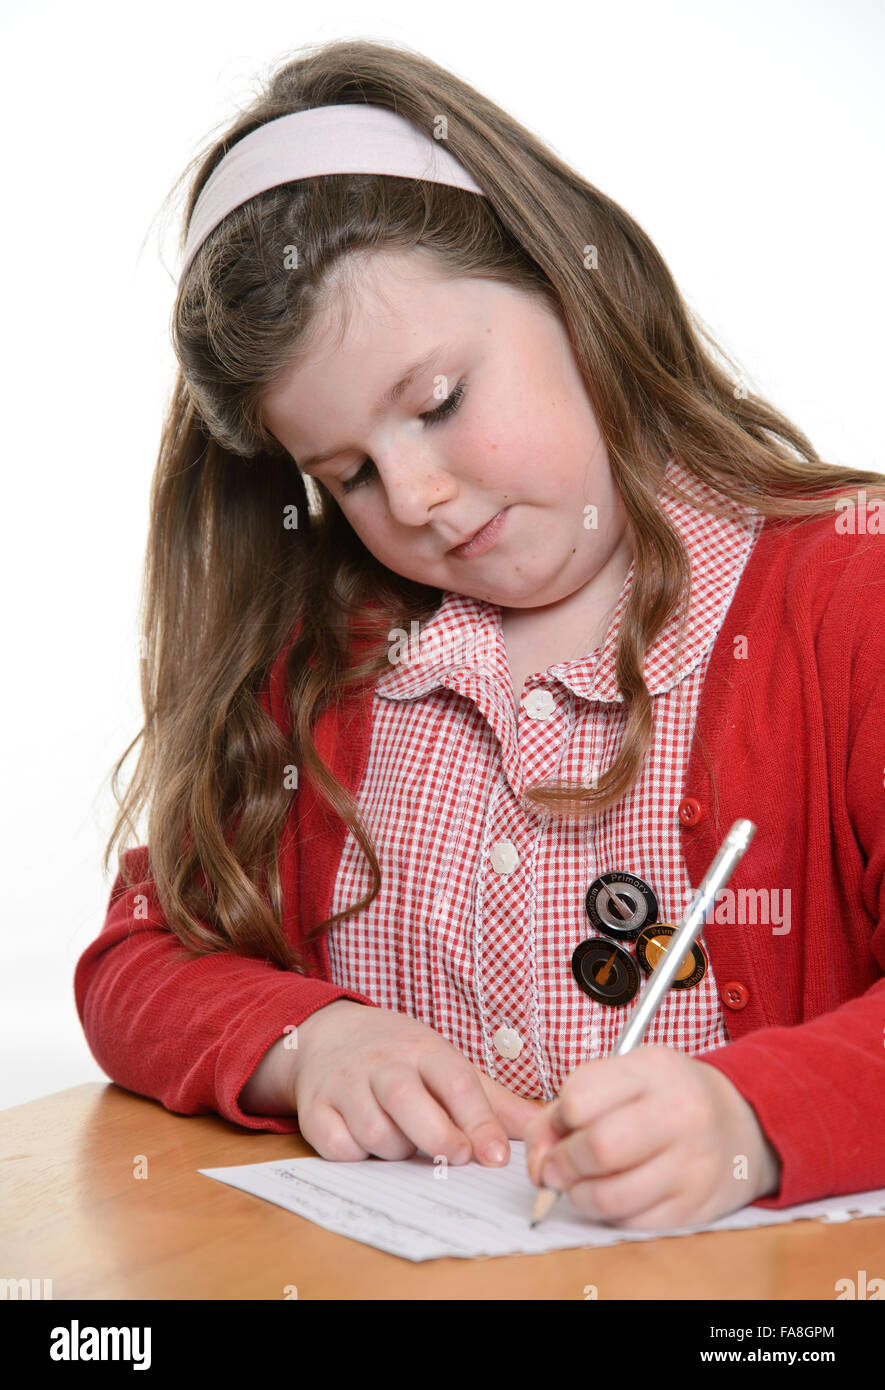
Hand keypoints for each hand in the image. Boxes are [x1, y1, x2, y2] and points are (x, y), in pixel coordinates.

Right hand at [285, 1000, 541, 1166]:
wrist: (328, 1035)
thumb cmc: (400, 1058)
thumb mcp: (446, 1065)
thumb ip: (492, 1102)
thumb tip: (542, 1129)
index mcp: (423, 1050)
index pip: (456, 1082)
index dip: (479, 1122)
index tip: (497, 1157)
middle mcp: (382, 1063)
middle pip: (407, 1099)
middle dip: (437, 1136)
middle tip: (457, 1158)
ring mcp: (345, 1084)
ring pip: (373, 1131)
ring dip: (396, 1151)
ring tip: (406, 1144)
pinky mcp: (315, 1108)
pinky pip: (336, 1145)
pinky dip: (355, 1155)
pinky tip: (366, 1144)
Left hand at [525, 1045, 781, 1228]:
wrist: (742, 1124)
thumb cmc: (665, 1098)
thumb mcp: (624, 1078)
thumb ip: (568, 1109)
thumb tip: (538, 1162)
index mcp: (653, 1069)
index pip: (580, 1096)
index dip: (558, 1119)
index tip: (561, 1127)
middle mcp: (680, 1112)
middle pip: (598, 1147)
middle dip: (562, 1164)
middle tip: (556, 1168)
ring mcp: (693, 1162)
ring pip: (610, 1196)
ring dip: (579, 1195)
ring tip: (580, 1185)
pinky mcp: (696, 1206)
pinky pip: (632, 1222)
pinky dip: (610, 1214)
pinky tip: (615, 1194)